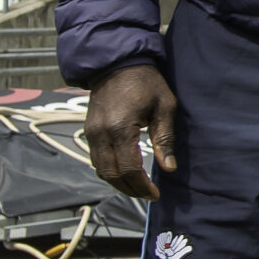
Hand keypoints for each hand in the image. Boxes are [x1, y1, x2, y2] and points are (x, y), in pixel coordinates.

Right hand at [82, 63, 178, 199]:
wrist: (117, 63)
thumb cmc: (146, 82)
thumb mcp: (164, 106)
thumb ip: (165, 138)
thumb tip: (169, 168)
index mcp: (120, 128)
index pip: (128, 169)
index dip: (141, 186)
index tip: (156, 194)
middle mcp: (100, 134)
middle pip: (110, 174)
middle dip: (130, 189)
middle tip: (148, 195)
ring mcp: (91, 133)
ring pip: (100, 169)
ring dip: (118, 183)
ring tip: (138, 188)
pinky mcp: (88, 131)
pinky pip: (95, 159)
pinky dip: (109, 171)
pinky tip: (124, 173)